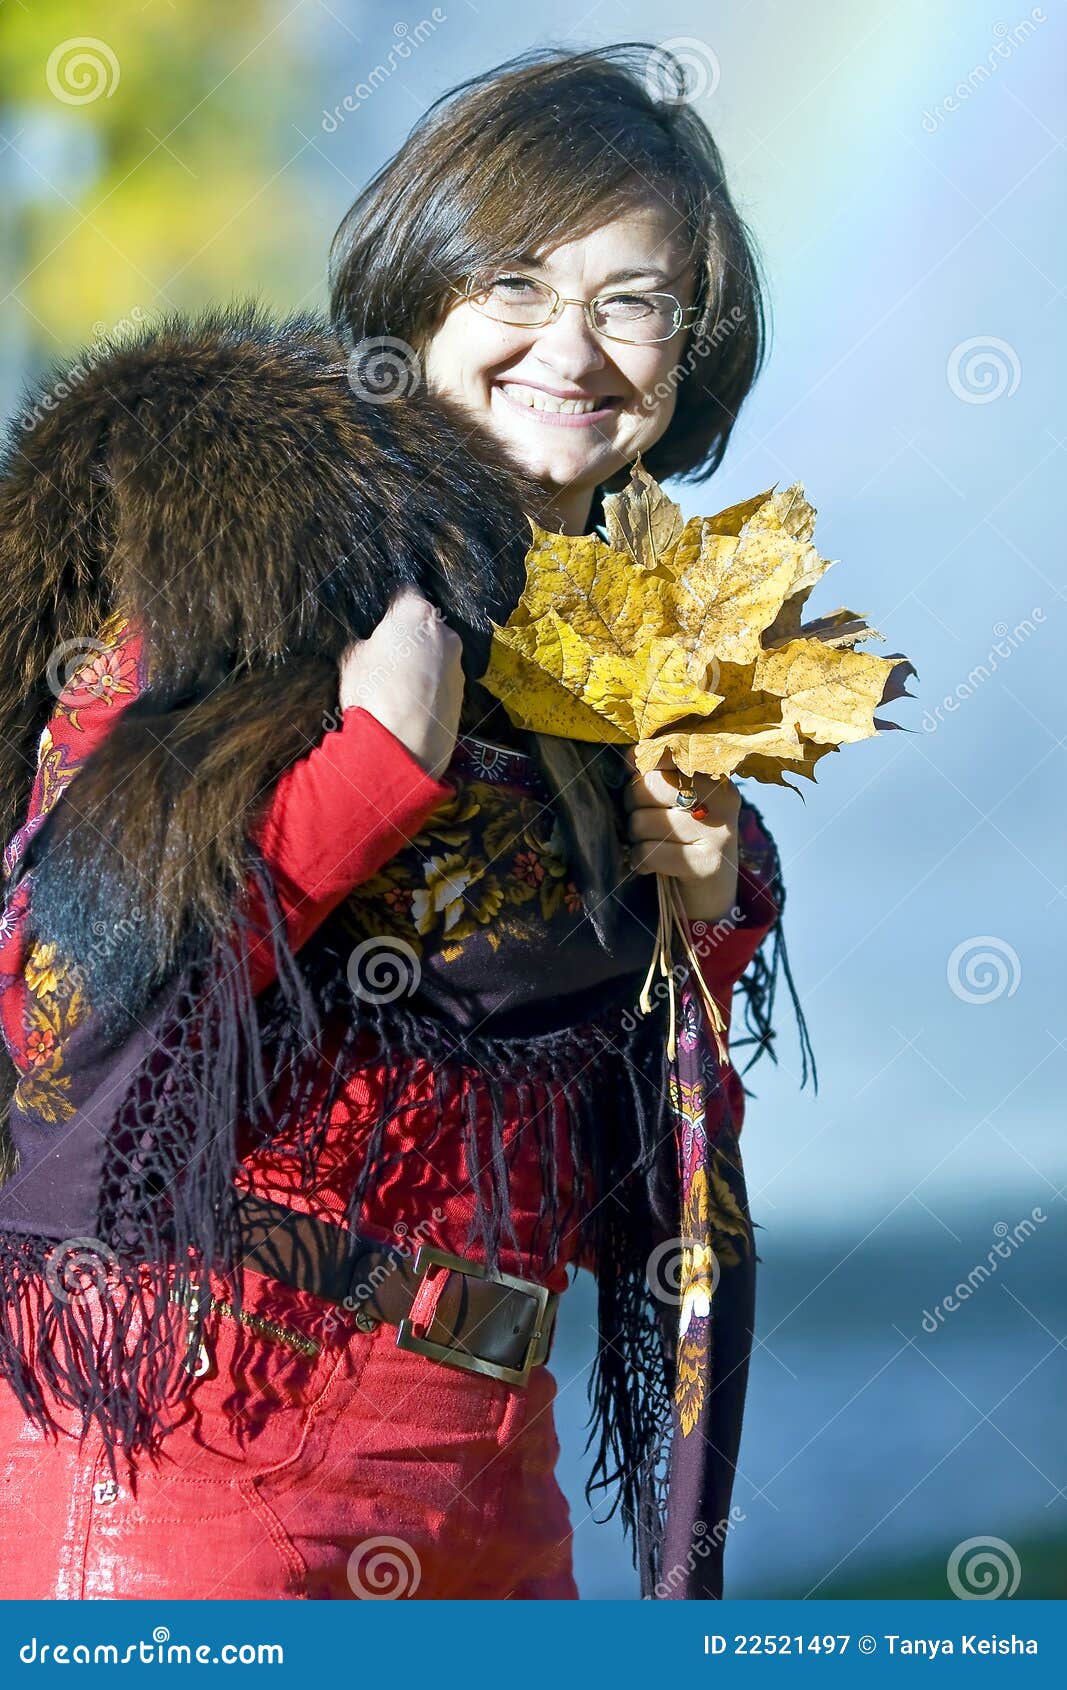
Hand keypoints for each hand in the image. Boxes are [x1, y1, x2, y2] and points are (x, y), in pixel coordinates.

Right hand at [338, 585, 463, 780]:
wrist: (404, 747)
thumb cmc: (374, 696)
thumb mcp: (352, 660)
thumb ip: (366, 643)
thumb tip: (371, 645)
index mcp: (416, 614)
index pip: (405, 594)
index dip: (391, 605)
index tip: (382, 615)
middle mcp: (445, 633)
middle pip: (425, 626)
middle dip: (409, 636)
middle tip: (387, 655)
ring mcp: (457, 665)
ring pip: (438, 655)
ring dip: (423, 663)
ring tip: (399, 687)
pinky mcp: (463, 694)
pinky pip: (443, 682)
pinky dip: (431, 688)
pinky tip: (412, 705)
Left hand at [621, 746, 740, 922]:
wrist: (712, 895)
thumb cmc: (686, 840)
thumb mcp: (678, 803)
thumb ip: (657, 775)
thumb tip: (630, 755)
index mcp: (717, 777)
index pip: (670, 752)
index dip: (643, 761)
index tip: (635, 773)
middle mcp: (723, 800)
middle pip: (649, 786)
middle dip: (633, 805)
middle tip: (644, 820)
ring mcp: (719, 832)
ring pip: (643, 821)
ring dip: (635, 838)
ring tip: (651, 844)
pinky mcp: (707, 864)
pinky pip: (649, 853)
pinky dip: (640, 861)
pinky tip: (651, 866)